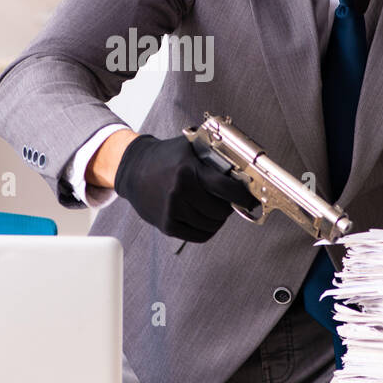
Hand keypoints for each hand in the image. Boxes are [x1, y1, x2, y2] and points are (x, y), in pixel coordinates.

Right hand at [113, 133, 260, 242]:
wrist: (133, 169)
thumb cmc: (164, 157)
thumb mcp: (189, 147)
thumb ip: (212, 155)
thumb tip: (242, 168)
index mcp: (187, 170)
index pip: (224, 188)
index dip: (241, 196)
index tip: (249, 199)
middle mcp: (179, 191)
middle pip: (219, 210)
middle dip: (229, 208)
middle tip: (229, 202)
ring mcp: (172, 210)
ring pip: (210, 225)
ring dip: (218, 220)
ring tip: (216, 210)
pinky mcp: (166, 225)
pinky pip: (198, 235)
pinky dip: (207, 230)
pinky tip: (205, 219)